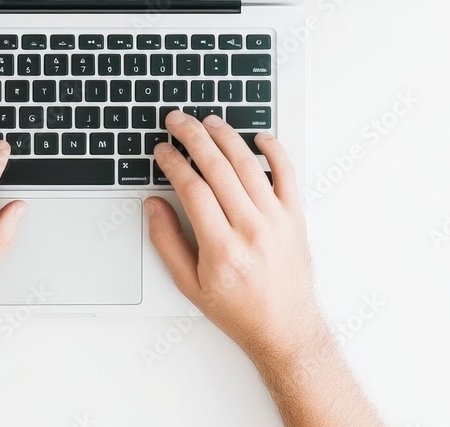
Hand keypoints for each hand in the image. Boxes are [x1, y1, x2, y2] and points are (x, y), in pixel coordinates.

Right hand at [146, 112, 326, 363]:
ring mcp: (277, 220)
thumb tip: (153, 205)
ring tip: (209, 122)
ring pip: (248, 164)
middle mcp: (251, 230)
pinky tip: (259, 137)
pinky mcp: (295, 217)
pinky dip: (274, 151)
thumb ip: (167, 241)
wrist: (285, 328)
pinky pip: (286, 174)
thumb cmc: (238, 309)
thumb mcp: (189, 284)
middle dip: (193, 137)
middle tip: (177, 121)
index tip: (162, 150)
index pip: (192, 189)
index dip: (173, 163)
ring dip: (226, 137)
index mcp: (222, 248)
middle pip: (218, 168)